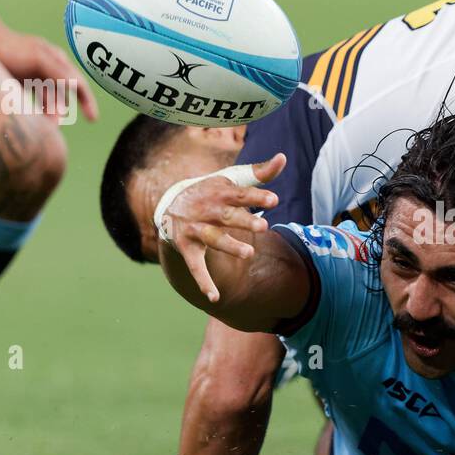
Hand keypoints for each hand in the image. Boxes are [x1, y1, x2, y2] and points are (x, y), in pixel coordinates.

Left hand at [0, 24, 99, 121]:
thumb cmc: (10, 47)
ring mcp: (33, 76)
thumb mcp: (38, 58)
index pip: (80, 85)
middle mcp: (49, 69)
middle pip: (62, 96)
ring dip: (47, 114)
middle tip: (52, 128)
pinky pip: (32, 100)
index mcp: (58, 62)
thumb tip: (78, 86)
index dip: (88, 103)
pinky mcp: (18, 81)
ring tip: (42, 128)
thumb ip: (59, 72)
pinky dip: (34, 110)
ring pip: (47, 101)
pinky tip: (30, 120)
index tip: (93, 120)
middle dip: (60, 112)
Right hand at [161, 153, 286, 302]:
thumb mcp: (232, 180)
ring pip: (213, 239)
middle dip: (243, 220)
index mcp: (219, 192)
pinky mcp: (187, 248)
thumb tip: (283, 157)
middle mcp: (206, 210)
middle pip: (226, 216)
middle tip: (264, 226)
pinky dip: (203, 282)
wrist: (171, 205)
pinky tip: (214, 297)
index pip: (240, 193)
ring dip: (229, 247)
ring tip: (249, 253)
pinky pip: (195, 267)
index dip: (256, 196)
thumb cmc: (211, 192)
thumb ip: (259, 173)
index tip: (274, 199)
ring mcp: (195, 229)